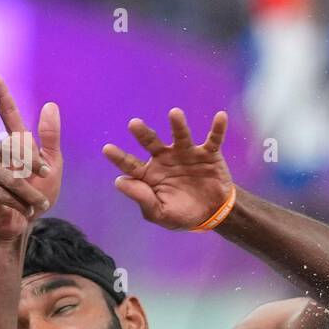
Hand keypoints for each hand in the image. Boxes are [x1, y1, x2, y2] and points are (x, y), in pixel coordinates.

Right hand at [0, 73, 62, 241]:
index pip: (8, 115)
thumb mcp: (53, 166)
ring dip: (31, 193)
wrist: (25, 222)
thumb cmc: (39, 192)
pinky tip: (23, 210)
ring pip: (11, 175)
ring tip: (37, 204)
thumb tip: (51, 105)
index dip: (2, 95)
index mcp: (16, 143)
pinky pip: (3, 193)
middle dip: (36, 167)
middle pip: (17, 149)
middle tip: (45, 181)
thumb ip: (50, 138)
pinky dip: (20, 205)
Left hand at [103, 109, 232, 230]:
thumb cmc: (182, 214)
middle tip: (134, 124)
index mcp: (150, 174)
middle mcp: (166, 159)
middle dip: (143, 133)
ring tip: (175, 113)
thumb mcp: (160, 213)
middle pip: (152, 143)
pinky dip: (217, 129)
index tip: (107, 149)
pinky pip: (213, 140)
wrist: (213, 214)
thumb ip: (142, 199)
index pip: (131, 164)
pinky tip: (220, 116)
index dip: (119, 157)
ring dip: (178, 125)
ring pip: (181, 136)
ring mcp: (187, 154)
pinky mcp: (209, 154)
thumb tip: (119, 181)